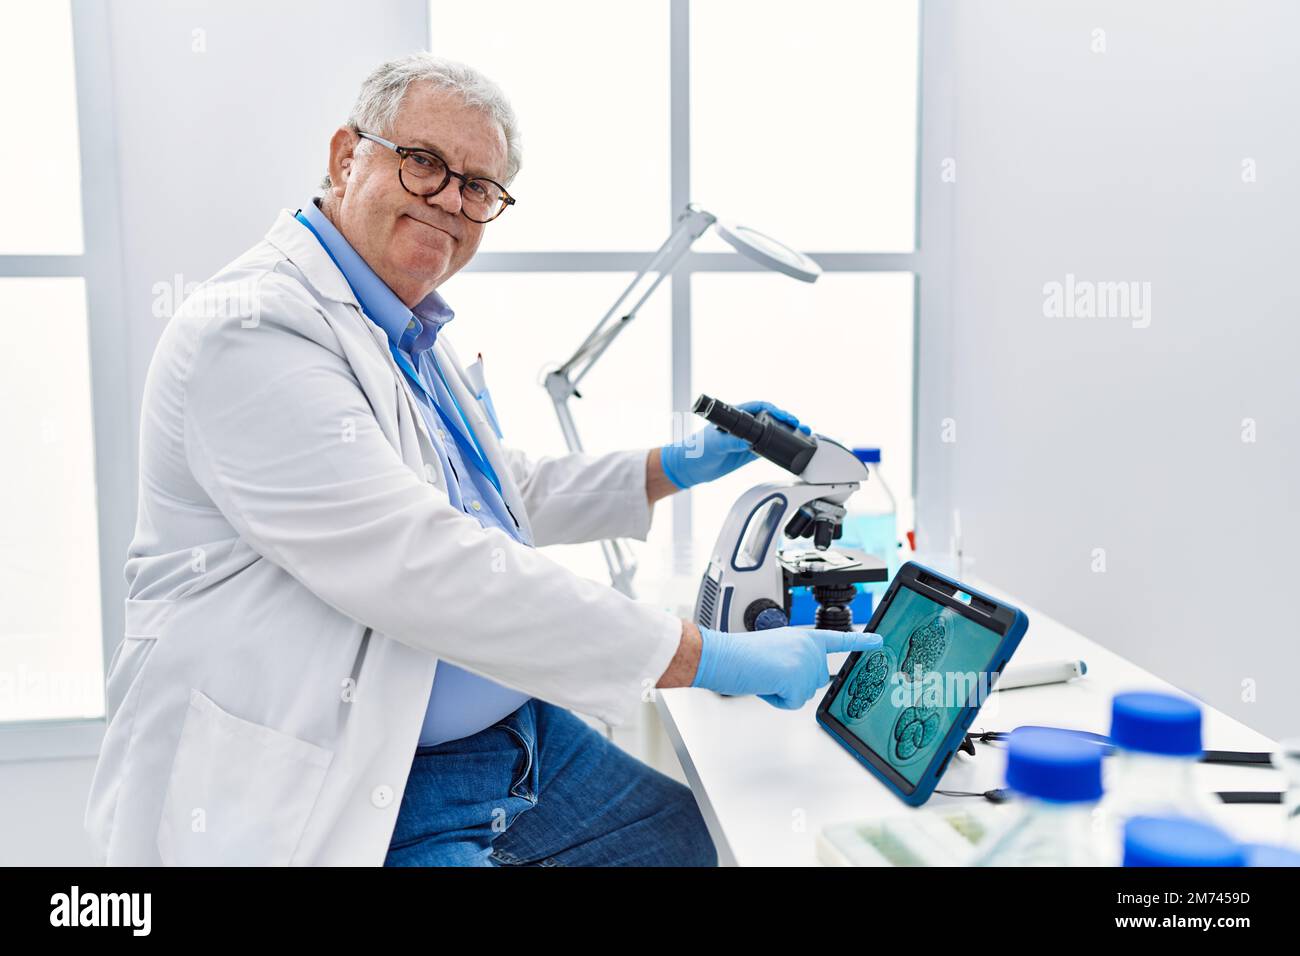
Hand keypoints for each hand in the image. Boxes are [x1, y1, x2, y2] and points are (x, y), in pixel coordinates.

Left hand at [659, 400, 810, 489]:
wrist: (690, 468)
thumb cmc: (696, 450)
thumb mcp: (714, 444)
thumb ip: (730, 441)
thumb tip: (748, 441)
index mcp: (735, 415)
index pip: (760, 407)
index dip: (775, 410)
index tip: (785, 417)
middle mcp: (743, 425)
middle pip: (771, 418)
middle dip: (787, 420)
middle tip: (800, 426)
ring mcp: (747, 439)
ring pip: (772, 433)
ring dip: (787, 434)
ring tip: (803, 435)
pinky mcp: (748, 453)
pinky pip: (768, 448)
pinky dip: (780, 448)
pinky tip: (791, 449)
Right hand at [691, 626, 882, 709]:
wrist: (726, 655)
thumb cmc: (742, 653)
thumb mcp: (777, 648)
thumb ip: (795, 658)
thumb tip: (800, 679)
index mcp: (804, 637)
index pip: (837, 639)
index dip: (860, 641)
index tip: (879, 641)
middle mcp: (810, 648)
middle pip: (816, 679)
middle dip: (796, 682)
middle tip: (772, 671)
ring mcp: (807, 664)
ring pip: (804, 693)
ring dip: (784, 691)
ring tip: (765, 675)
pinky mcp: (800, 680)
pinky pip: (792, 703)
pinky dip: (777, 699)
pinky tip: (766, 683)